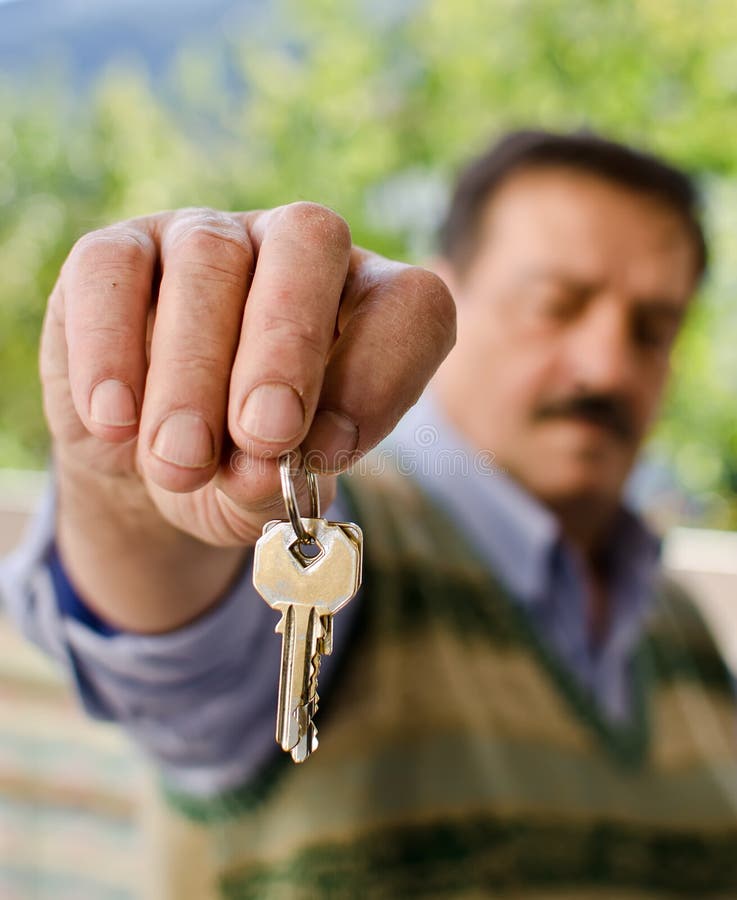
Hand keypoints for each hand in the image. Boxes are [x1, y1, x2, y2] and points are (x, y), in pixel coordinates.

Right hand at [40, 204, 454, 629]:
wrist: (148, 464)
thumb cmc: (235, 467)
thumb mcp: (271, 489)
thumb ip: (279, 480)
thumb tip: (257, 463)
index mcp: (362, 302)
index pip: (411, 303)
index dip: (383, 374)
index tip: (334, 452)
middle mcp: (290, 251)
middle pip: (309, 241)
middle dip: (286, 347)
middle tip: (262, 435)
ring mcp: (202, 237)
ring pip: (208, 258)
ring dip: (193, 372)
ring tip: (180, 463)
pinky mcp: (114, 253)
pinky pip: (110, 271)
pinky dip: (110, 349)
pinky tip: (115, 423)